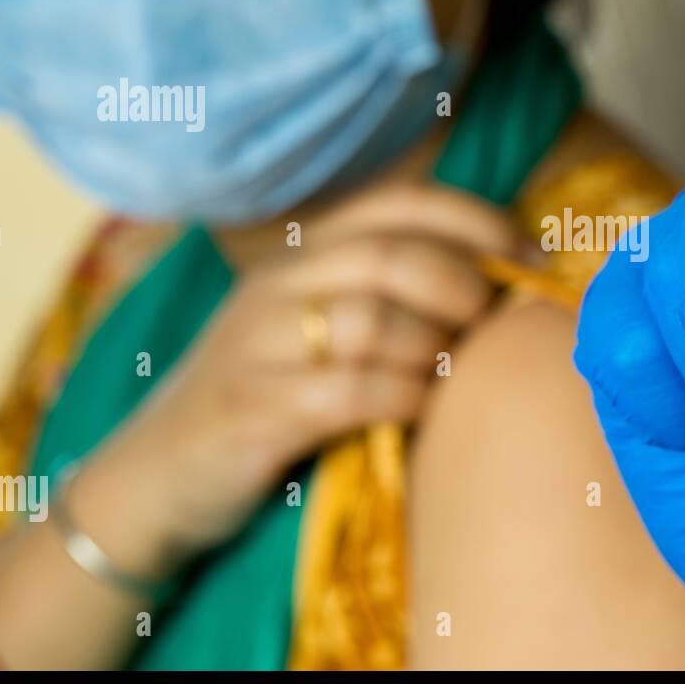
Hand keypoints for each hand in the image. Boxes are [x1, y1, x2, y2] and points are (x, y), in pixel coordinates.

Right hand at [99, 182, 519, 574]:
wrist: (153, 478)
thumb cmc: (259, 398)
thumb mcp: (310, 330)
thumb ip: (382, 297)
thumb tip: (498, 286)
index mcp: (299, 257)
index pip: (395, 205)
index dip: (474, 220)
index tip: (531, 256)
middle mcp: (275, 288)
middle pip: (386, 256)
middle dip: (459, 284)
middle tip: (490, 323)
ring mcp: (257, 348)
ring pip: (369, 320)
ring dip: (433, 346)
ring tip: (455, 371)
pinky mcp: (252, 411)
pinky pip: (348, 391)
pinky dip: (403, 397)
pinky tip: (421, 410)